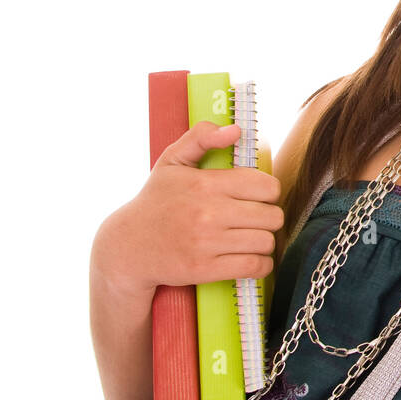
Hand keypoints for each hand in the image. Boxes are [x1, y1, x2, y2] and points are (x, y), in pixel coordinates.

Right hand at [100, 121, 283, 291]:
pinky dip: (260, 265)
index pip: (266, 187)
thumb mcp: (172, 161)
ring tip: (252, 238)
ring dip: (265, 242)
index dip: (268, 192)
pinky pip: (254, 267)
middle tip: (255, 219)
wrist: (128, 246)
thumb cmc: (156, 201)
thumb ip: (201, 137)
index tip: (257, 197)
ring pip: (266, 242)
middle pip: (272, 216)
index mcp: (205, 184)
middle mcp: (208, 213)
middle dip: (268, 217)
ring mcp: (207, 243)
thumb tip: (235, 129)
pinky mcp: (205, 269)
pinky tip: (251, 258)